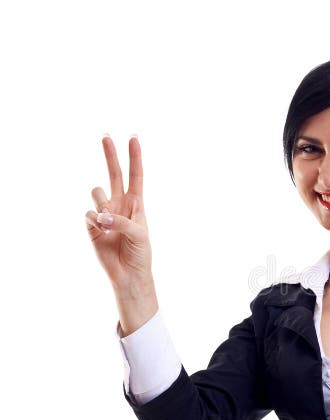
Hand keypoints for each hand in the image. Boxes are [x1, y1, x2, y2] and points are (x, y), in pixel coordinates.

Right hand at [85, 135, 153, 291]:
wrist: (128, 274)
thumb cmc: (140, 253)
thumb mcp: (139, 234)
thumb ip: (122, 221)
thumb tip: (100, 214)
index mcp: (136, 204)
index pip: (136, 176)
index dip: (135, 157)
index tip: (133, 137)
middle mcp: (119, 204)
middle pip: (114, 174)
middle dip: (110, 155)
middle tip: (106, 136)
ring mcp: (105, 214)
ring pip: (97, 193)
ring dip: (102, 202)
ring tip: (109, 219)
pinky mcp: (92, 225)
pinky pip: (88, 213)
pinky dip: (95, 220)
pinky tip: (101, 231)